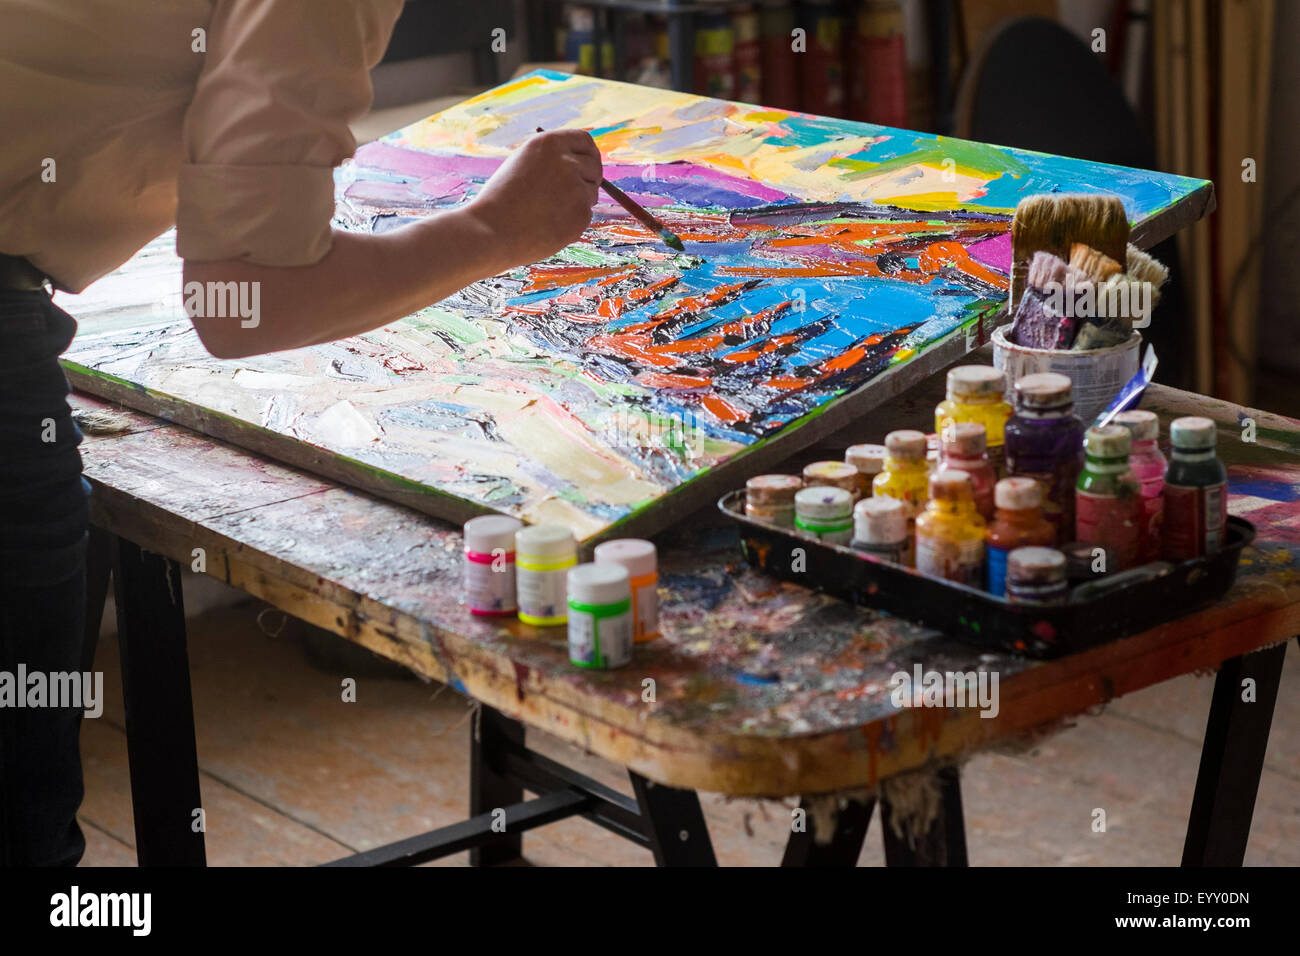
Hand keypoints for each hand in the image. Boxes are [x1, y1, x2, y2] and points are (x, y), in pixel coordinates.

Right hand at [465, 129, 601, 269]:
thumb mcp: (522, 164)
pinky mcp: (581, 213)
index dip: (589, 154)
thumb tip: (582, 164)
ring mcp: (576, 187)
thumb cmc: (501, 201)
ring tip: (545, 214)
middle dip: (589, 180)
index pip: (584, 140)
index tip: (589, 165)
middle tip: (571, 196)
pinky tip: (547, 227)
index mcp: (549, 143)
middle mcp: (566, 161)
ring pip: (590, 194)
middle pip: (595, 167)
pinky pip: (585, 216)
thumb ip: (550, 160)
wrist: (490, 230)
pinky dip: (571, 223)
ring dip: (576, 204)